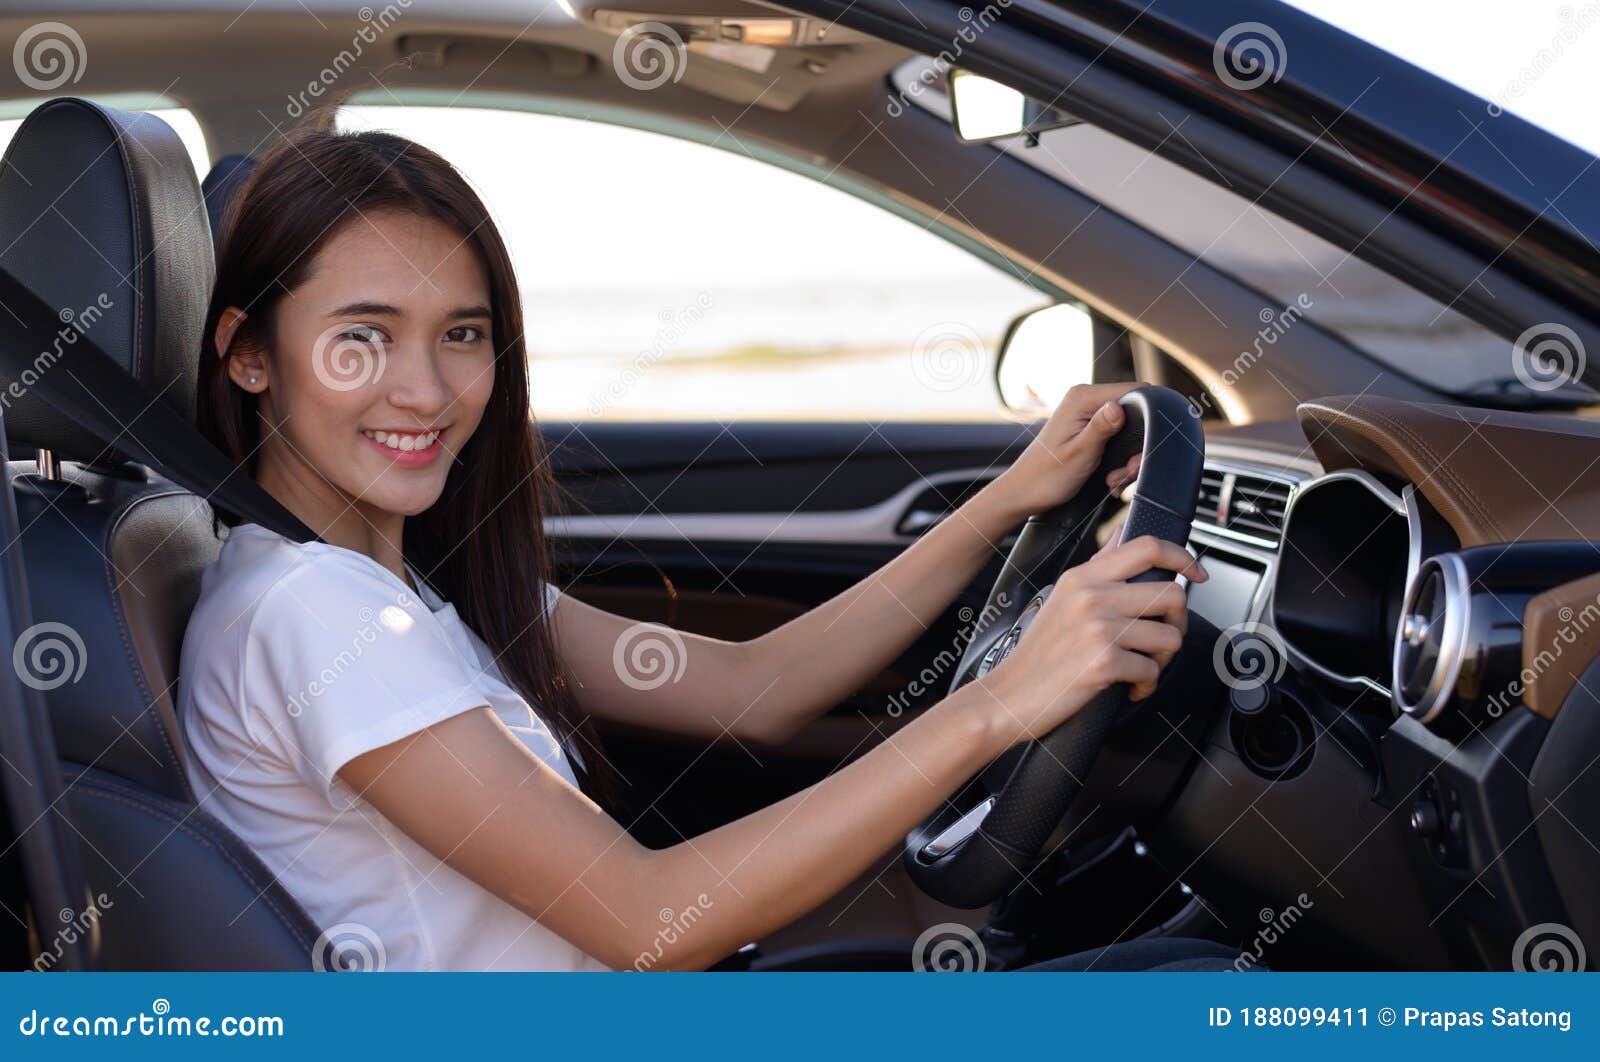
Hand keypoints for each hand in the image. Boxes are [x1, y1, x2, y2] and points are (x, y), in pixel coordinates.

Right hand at [975, 536, 1205, 745]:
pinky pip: (1152, 670)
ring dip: (1163, 660)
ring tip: (1141, 667)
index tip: (1195, 573)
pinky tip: (1128, 688)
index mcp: (1083, 577)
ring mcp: (1098, 628)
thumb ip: (1098, 568)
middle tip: (1161, 639)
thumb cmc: (1038, 654)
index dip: (1181, 556)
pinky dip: (1146, 686)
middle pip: (1171, 594)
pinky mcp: (1103, 661)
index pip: (1146, 546)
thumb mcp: (1063, 598)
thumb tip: (1124, 536)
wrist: (1008, 696)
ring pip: (1170, 636)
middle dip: (1177, 623)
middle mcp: (1091, 596)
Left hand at [990, 383, 1143, 518]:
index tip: (1139, 450)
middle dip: (1135, 447)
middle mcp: (1086, 399)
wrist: (1025, 493)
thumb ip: (1102, 428)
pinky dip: (1119, 462)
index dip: (1147, 417)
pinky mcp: (1090, 428)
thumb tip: (1120, 407)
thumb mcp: (1079, 453)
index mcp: (1083, 398)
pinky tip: (1110, 480)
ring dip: (1127, 459)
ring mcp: (1088, 413)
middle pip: (1136, 413)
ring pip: (1130, 431)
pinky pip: (1118, 440)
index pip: (1135, 391)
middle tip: (1124, 473)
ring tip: (1114, 481)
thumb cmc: (1046, 476)